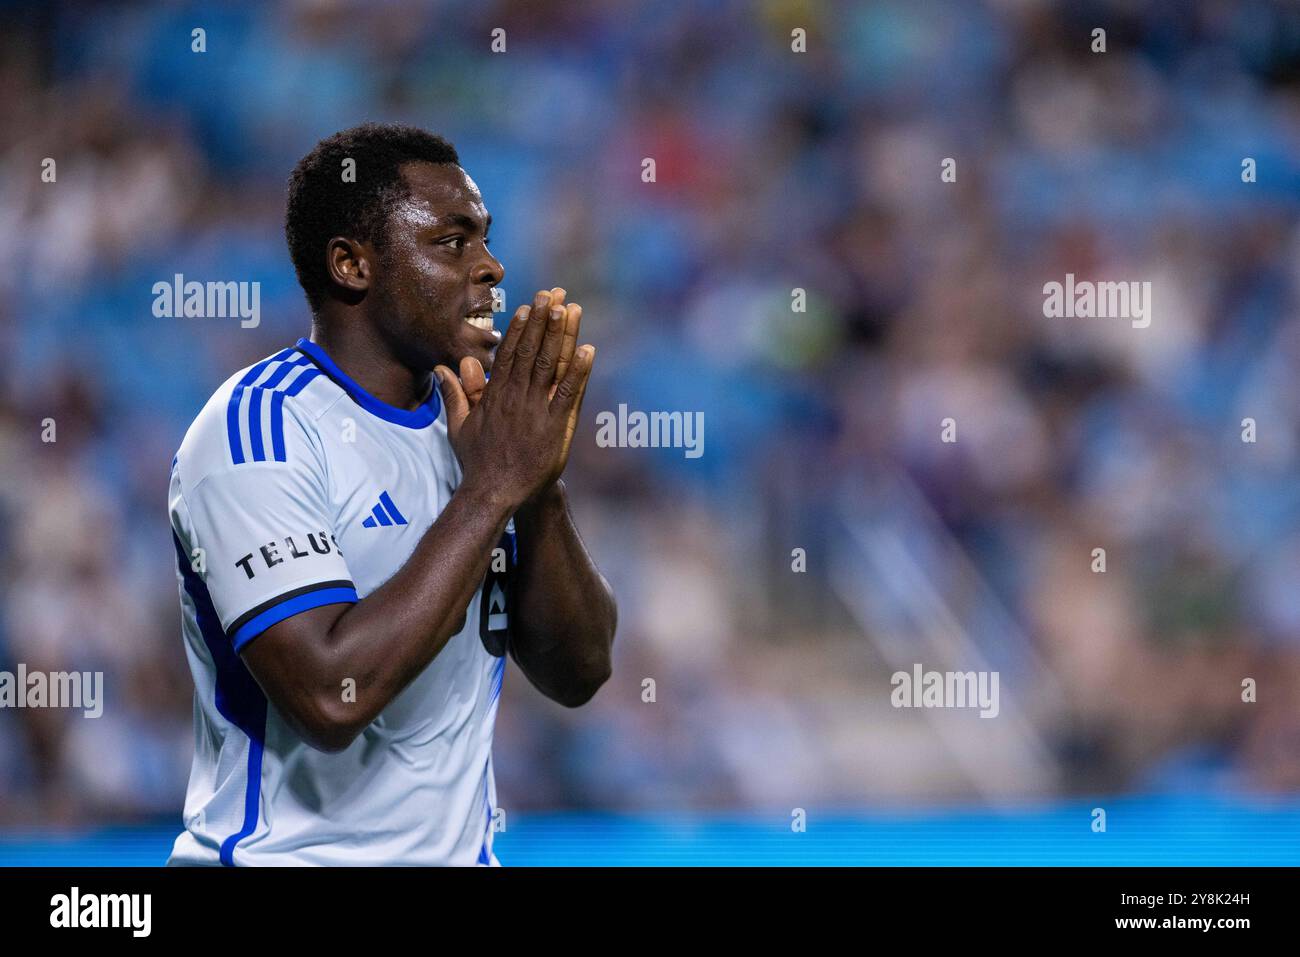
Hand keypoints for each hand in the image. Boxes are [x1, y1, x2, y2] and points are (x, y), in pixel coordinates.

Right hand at [435, 289, 594, 509]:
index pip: (509, 353)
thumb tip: (446, 367)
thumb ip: (456, 394)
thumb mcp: (459, 426)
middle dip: (543, 320)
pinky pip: (569, 393)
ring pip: (550, 365)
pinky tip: (589, 350)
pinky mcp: (554, 426)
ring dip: (561, 335)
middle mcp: (515, 397)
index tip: (530, 306)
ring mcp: (535, 410)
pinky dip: (580, 371)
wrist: (494, 493)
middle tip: (554, 295)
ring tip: (570, 309)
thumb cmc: (477, 463)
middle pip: (531, 350)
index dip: (521, 327)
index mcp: (495, 395)